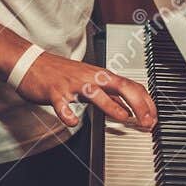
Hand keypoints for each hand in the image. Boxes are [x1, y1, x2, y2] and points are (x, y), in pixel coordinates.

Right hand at [16, 53, 156, 129]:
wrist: (32, 63)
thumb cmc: (62, 74)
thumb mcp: (91, 82)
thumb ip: (109, 95)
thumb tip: (128, 108)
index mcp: (102, 76)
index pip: (131, 86)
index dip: (146, 101)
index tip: (153, 117)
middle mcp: (91, 77)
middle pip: (121, 86)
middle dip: (138, 103)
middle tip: (147, 121)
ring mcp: (73, 84)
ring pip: (95, 93)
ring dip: (111, 105)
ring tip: (123, 117)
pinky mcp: (54, 92)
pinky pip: (62, 104)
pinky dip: (67, 113)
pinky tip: (72, 122)